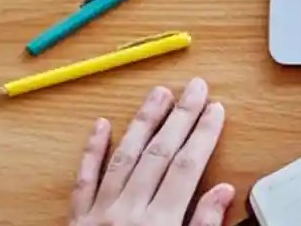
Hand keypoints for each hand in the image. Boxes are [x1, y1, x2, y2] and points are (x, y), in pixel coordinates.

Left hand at [69, 78, 234, 225]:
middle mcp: (128, 212)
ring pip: (125, 158)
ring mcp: (100, 213)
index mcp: (160, 224)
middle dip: (181, 117)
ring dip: (144, 122)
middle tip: (195, 87)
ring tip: (159, 93)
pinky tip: (101, 125)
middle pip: (159, 155)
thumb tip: (223, 190)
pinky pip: (84, 180)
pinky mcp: (77, 220)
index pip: (187, 168)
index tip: (216, 109)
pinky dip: (92, 151)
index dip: (204, 135)